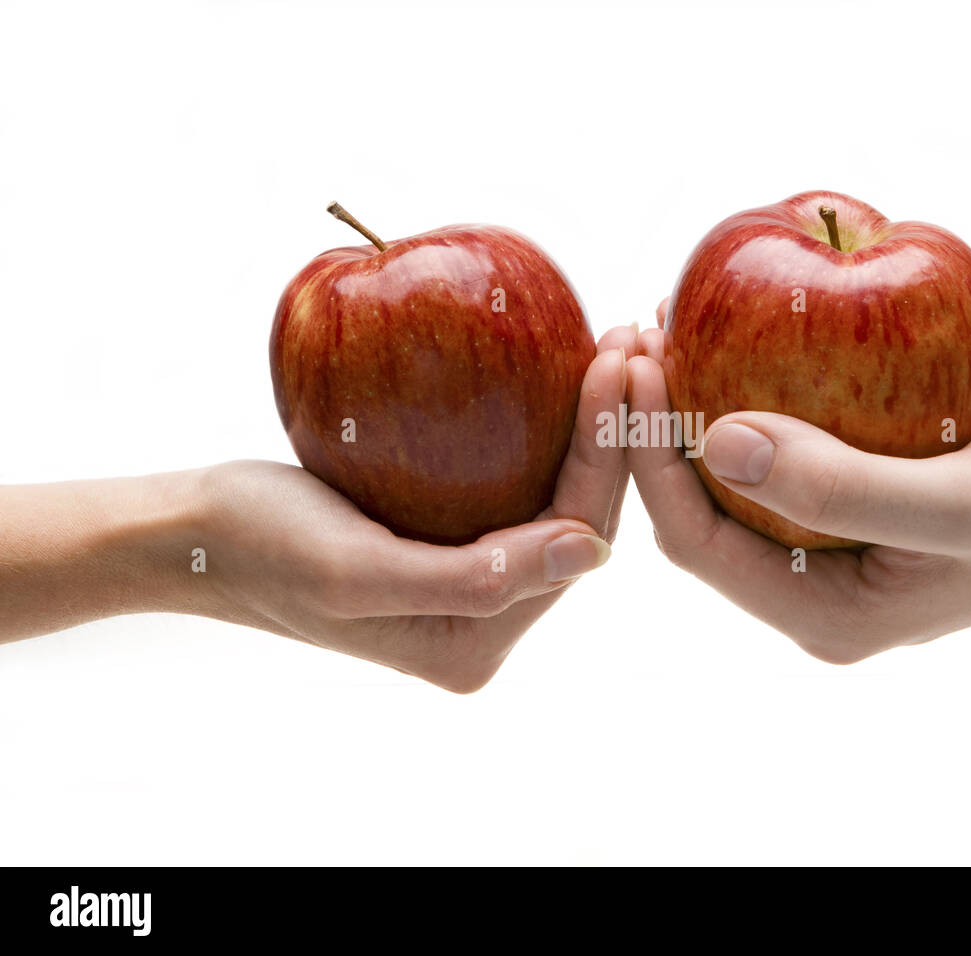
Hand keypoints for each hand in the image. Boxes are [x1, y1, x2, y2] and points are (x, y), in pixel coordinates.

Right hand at [197, 324, 636, 690]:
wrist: (192, 529)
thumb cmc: (258, 545)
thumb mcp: (353, 570)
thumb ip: (474, 579)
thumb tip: (592, 554)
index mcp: (474, 645)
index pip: (569, 543)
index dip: (602, 454)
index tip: (615, 364)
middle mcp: (484, 623)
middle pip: (574, 519)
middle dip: (611, 432)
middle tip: (630, 338)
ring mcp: (471, 582)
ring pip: (554, 495)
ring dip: (587, 424)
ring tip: (610, 341)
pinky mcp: (453, 541)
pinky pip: (518, 480)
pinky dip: (545, 425)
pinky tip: (560, 363)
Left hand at [631, 304, 970, 658]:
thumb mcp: (960, 501)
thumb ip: (841, 487)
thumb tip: (718, 443)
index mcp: (823, 614)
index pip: (699, 542)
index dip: (652, 459)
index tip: (636, 367)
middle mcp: (815, 591)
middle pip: (702, 511)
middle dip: (658, 430)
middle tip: (635, 335)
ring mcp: (832, 552)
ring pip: (735, 479)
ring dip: (696, 407)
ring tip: (669, 325)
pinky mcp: (854, 507)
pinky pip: (780, 454)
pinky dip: (751, 398)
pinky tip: (738, 335)